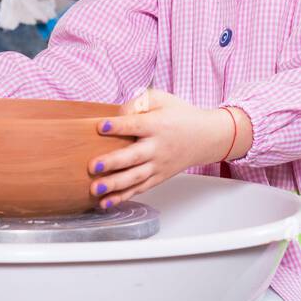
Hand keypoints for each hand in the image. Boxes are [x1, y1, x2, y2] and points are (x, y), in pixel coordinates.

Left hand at [89, 89, 253, 207]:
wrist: (206, 137)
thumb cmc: (180, 116)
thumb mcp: (163, 99)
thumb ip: (139, 102)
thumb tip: (118, 114)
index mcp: (157, 125)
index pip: (136, 125)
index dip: (118, 126)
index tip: (101, 126)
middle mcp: (157, 147)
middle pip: (133, 156)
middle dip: (112, 162)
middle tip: (93, 166)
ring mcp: (158, 165)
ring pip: (134, 177)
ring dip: (114, 184)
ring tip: (95, 188)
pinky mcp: (158, 177)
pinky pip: (139, 189)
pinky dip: (123, 196)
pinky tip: (105, 202)